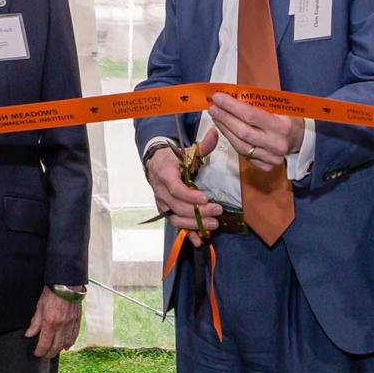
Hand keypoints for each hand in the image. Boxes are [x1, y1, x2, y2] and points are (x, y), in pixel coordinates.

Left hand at [24, 286, 82, 358]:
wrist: (67, 284)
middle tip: (45, 356)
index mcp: (50, 323)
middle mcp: (61, 326)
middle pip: (56, 346)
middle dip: (49, 353)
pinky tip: (67, 346)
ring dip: (59, 350)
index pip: (44, 343)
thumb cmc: (52, 293)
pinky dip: (71, 342)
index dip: (40, 351)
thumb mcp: (39, 307)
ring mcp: (70, 324)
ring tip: (54, 352)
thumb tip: (29, 335)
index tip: (37, 353)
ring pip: (66, 343)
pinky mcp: (77, 320)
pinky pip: (74, 335)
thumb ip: (35, 323)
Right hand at [144, 129, 220, 246]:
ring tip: (214, 225)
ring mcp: (163, 204)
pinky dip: (187, 234)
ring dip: (194, 225)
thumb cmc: (174, 159)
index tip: (206, 199)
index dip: (190, 196)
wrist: (155, 164)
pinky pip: (175, 226)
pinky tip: (199, 240)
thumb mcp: (187, 151)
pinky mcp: (167, 212)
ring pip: (176, 218)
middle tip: (218, 211)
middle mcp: (162, 192)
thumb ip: (203, 146)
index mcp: (166, 174)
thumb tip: (215, 132)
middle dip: (198, 212)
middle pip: (178, 206)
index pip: (176, 189)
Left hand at [208, 92, 302, 172]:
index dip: (231, 106)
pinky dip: (232, 141)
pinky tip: (226, 131)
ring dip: (225, 130)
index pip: (251, 115)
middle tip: (213, 108)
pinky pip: (244, 154)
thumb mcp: (278, 106)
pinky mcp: (266, 167)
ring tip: (216, 118)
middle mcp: (277, 144)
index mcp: (282, 126)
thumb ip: (256, 102)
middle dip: (224, 118)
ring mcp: (272, 158)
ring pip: (240, 146)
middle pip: (242, 132)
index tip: (218, 97)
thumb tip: (230, 95)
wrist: (300, 139)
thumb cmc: (286, 117)